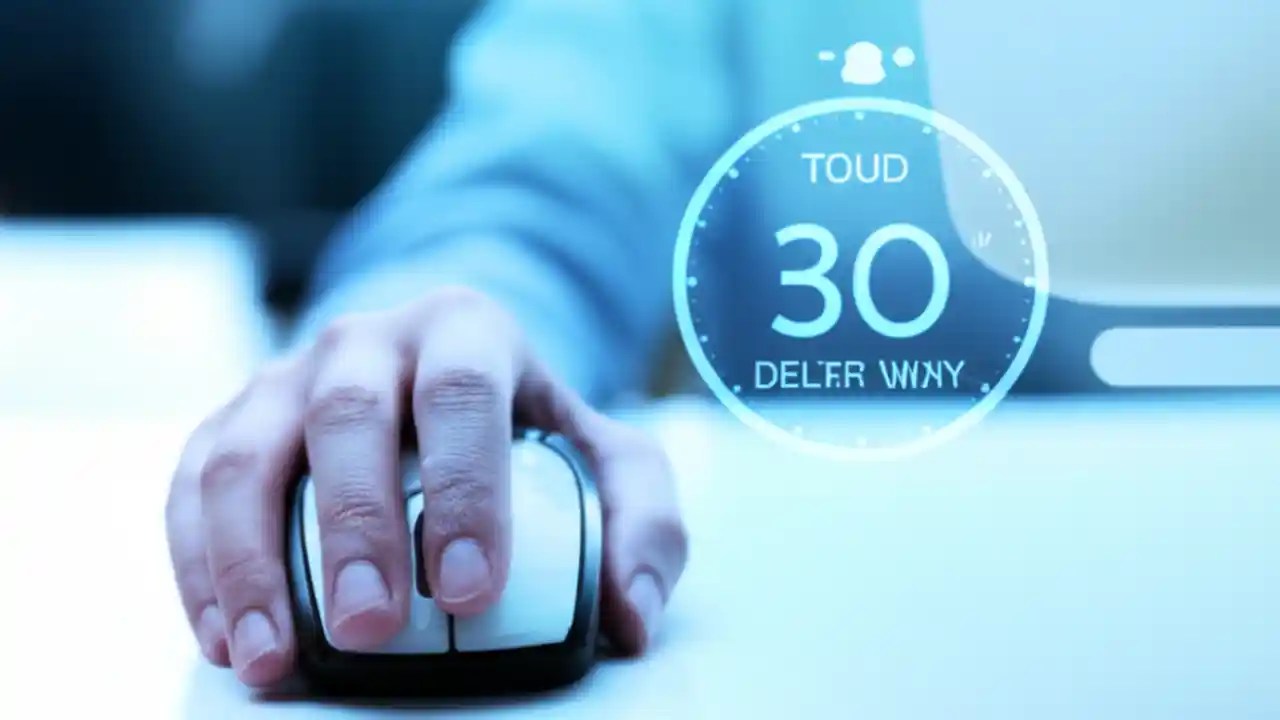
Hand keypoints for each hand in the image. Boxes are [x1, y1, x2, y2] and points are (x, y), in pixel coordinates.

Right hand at [164, 287, 688, 687]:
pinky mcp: (228, 423)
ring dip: (248, 559)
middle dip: (354, 524)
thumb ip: (641, 524)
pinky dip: (197, 565)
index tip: (468, 588)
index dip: (463, 486)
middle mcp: (367, 340)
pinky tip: (227, 637)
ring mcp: (286, 377)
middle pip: (347, 412)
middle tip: (369, 628)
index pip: (463, 392)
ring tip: (271, 660)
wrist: (439, 381)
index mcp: (466, 330)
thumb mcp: (611, 461)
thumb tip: (630, 616)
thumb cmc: (528, 433)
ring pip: (246, 450)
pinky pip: (191, 484)